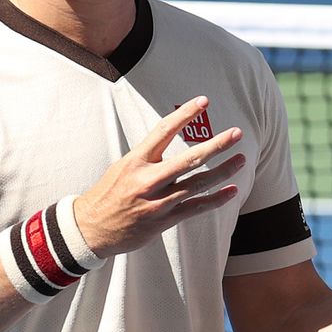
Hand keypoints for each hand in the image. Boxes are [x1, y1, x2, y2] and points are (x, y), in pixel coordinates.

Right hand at [74, 97, 245, 255]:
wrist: (89, 229)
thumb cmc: (109, 194)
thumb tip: (171, 140)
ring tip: (241, 159)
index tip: (204, 101)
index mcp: (136, 161)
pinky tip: (232, 191)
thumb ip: (148, 156)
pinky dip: (217, 199)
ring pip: (198, 183)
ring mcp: (157, 201)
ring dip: (224, 171)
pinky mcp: (164, 220)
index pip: (163, 131)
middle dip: (217, 145)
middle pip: (189, 159)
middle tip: (237, 133)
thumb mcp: (122, 167)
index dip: (185, 115)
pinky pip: (196, 208)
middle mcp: (147, 180)